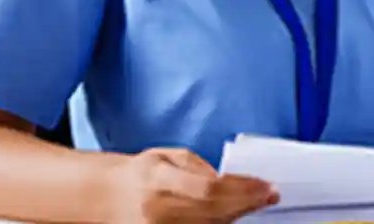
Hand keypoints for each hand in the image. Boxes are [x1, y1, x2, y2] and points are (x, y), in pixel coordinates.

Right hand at [104, 147, 277, 222]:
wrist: (105, 198)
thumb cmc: (139, 174)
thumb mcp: (165, 156)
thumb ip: (197, 166)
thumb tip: (227, 180)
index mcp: (157, 179)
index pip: (209, 189)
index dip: (242, 190)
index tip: (266, 186)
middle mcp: (157, 209)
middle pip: (213, 213)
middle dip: (246, 204)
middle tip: (269, 195)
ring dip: (236, 216)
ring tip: (254, 202)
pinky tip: (232, 216)